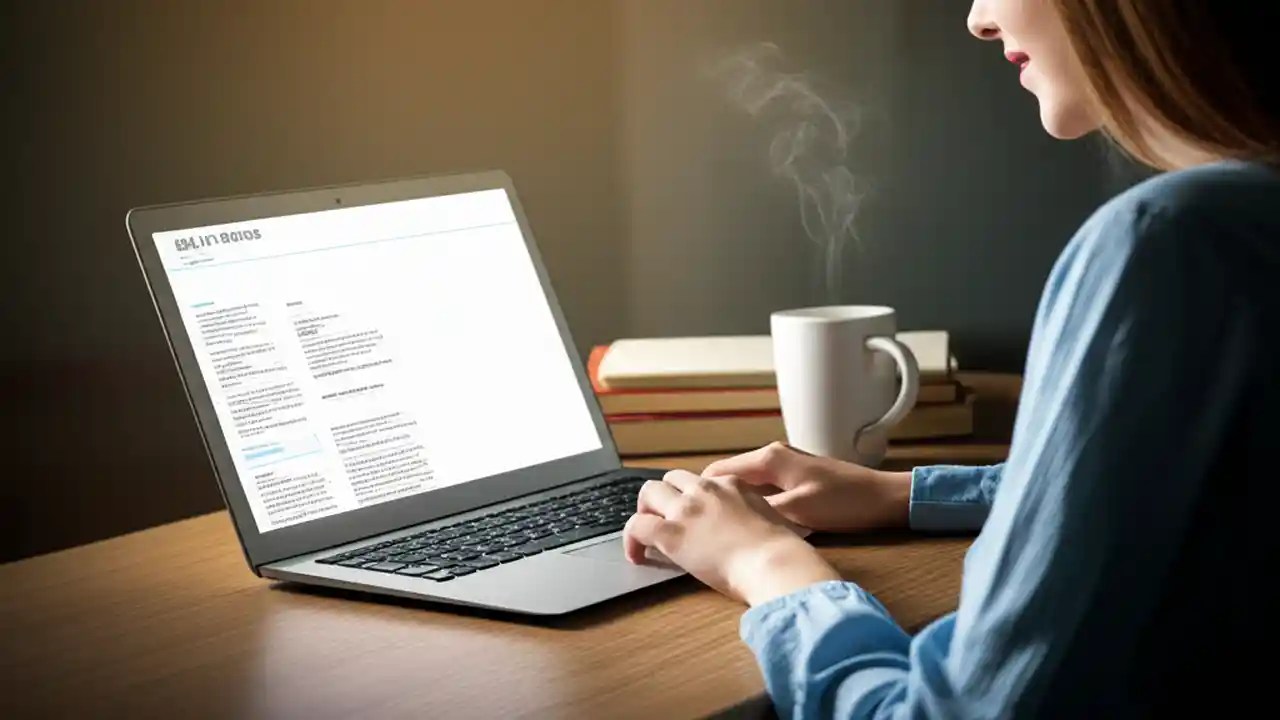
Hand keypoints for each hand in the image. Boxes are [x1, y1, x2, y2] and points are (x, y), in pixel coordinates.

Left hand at [623, 470, 840, 605]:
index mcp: (732, 484)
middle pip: (671, 478)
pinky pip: (637, 527)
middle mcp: (706, 490)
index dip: (692, 496)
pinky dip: (631, 540)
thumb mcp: (772, 518)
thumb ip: (755, 516)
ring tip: (645, 532)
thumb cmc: (781, 551)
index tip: (692, 512)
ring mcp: (686, 509)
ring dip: (645, 510)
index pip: (702, 481)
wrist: (773, 562)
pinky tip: (637, 556)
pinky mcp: (670, 533)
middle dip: (664, 496)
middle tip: (663, 518)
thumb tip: (752, 530)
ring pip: (649, 492)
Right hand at [702, 442, 911, 532]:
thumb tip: (728, 519)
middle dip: (713, 498)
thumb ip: (761, 511)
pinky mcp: (796, 477)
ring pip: (745, 483)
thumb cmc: (844, 502)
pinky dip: (752, 502)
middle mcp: (774, 456)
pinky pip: (762, 488)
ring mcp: (786, 465)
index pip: (719, 470)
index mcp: (769, 459)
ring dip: (733, 501)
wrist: (883, 498)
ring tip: (720, 526)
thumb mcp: (799, 512)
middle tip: (700, 524)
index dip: (700, 492)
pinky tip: (752, 522)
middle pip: (729, 476)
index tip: (687, 514)